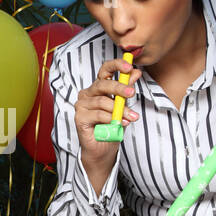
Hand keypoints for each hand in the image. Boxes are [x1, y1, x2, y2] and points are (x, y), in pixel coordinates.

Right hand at [74, 58, 139, 188]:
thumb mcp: (123, 106)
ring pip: (103, 102)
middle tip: (132, 93)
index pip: (105, 70)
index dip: (117, 65)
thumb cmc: (112, 127)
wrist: (103, 149)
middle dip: (120, 88)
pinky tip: (119, 123)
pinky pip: (98, 114)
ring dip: (120, 110)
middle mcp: (88, 94)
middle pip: (103, 84)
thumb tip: (136, 72)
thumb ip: (127, 90)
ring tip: (131, 118)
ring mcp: (81, 105)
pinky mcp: (79, 117)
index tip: (130, 67)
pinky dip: (111, 119)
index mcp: (98, 88)